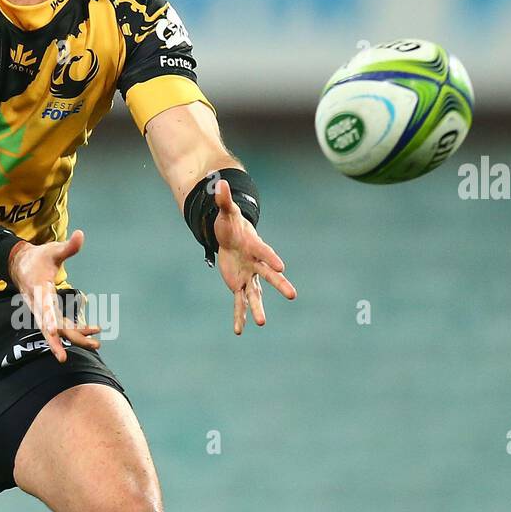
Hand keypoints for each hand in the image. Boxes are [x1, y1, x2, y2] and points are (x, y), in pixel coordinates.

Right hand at [8, 230, 100, 362]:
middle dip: (69, 338)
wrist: (19, 266)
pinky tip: (90, 332)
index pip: (43, 307)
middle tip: (91, 345)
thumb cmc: (38, 258)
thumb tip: (80, 234)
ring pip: (57, 330)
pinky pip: (60, 326)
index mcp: (39, 289)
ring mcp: (41, 312)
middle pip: (51, 327)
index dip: (49, 320)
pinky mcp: (46, 314)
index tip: (54, 332)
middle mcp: (38, 305)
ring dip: (76, 338)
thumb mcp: (52, 250)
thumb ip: (68, 247)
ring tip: (96, 344)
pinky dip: (74, 330)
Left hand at [212, 179, 296, 334]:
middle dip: (279, 284)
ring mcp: (249, 276)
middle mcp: (256, 264)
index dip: (271, 258)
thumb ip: (223, 199)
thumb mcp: (225, 211)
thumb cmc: (230, 223)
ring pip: (255, 294)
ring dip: (257, 308)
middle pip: (269, 276)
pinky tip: (239, 330)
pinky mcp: (239, 285)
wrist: (230, 238)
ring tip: (260, 323)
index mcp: (255, 246)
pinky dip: (239, 315)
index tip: (281, 266)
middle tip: (293, 295)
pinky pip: (239, 302)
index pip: (264, 252)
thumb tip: (217, 182)